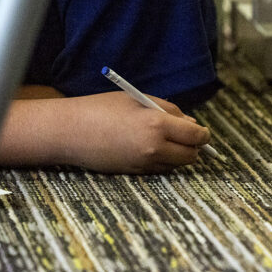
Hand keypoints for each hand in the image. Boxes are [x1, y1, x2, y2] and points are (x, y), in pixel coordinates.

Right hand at [62, 91, 210, 172]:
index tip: (201, 131)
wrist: (69, 131)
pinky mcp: (135, 173)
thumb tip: (190, 123)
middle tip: (185, 136)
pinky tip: (146, 148)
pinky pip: (159, 170)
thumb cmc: (99, 108)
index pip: (195, 135)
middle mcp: (154, 146)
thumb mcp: (134, 99)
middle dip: (193, 147)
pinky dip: (161, 161)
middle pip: (190, 154)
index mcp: (155, 123)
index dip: (202, 134)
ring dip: (177, 154)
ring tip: (162, 140)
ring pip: (176, 164)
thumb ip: (165, 109)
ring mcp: (144, 163)